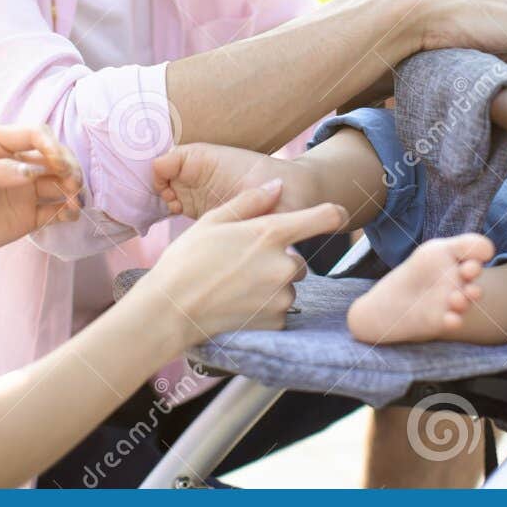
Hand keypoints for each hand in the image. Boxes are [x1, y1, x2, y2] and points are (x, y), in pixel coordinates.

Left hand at [0, 124, 82, 279]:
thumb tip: (32, 173)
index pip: (36, 134)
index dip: (52, 145)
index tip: (59, 163)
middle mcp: (14, 164)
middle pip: (54, 158)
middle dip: (69, 167)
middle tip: (72, 184)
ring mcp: (22, 191)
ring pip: (59, 184)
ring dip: (73, 190)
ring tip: (75, 204)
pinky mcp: (26, 217)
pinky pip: (55, 210)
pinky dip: (67, 211)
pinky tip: (70, 216)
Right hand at [138, 180, 345, 343]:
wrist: (170, 311)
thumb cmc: (186, 262)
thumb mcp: (213, 221)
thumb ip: (251, 202)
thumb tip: (277, 185)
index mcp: (271, 233)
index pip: (323, 218)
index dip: (332, 214)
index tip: (336, 215)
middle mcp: (284, 264)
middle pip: (296, 258)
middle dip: (276, 260)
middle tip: (241, 265)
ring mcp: (282, 296)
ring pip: (287, 285)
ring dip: (270, 285)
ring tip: (234, 286)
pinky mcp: (276, 321)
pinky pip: (279, 310)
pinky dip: (264, 308)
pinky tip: (236, 304)